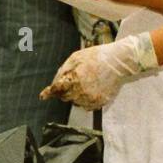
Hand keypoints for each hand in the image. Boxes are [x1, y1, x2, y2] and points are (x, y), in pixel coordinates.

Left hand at [40, 34, 158, 108]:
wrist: (119, 62)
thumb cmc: (96, 57)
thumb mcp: (75, 58)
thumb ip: (62, 72)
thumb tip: (53, 85)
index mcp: (73, 79)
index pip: (56, 90)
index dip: (49, 92)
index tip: (43, 96)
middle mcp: (81, 91)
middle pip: (64, 97)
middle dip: (65, 90)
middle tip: (76, 78)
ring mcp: (90, 99)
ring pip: (75, 102)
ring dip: (76, 95)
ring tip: (87, 82)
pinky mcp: (99, 103)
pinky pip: (86, 106)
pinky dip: (86, 99)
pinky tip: (92, 88)